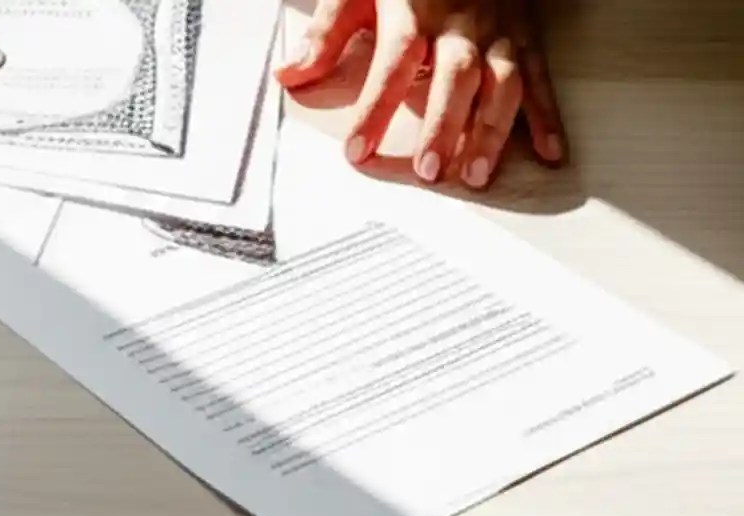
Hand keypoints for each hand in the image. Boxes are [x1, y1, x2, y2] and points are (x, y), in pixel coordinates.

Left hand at [277, 0, 565, 189]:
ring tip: (476, 175)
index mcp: (413, 8)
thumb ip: (326, 34)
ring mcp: (497, 30)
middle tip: (430, 171)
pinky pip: (539, 77)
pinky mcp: (526, 34)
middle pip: (455, 77)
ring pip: (502, 82)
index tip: (358, 151)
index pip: (394, 62)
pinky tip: (550, 153)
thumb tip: (289, 75)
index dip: (376, 107)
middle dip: (444, 125)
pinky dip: (548, 116)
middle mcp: (460, 22)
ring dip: (491, 131)